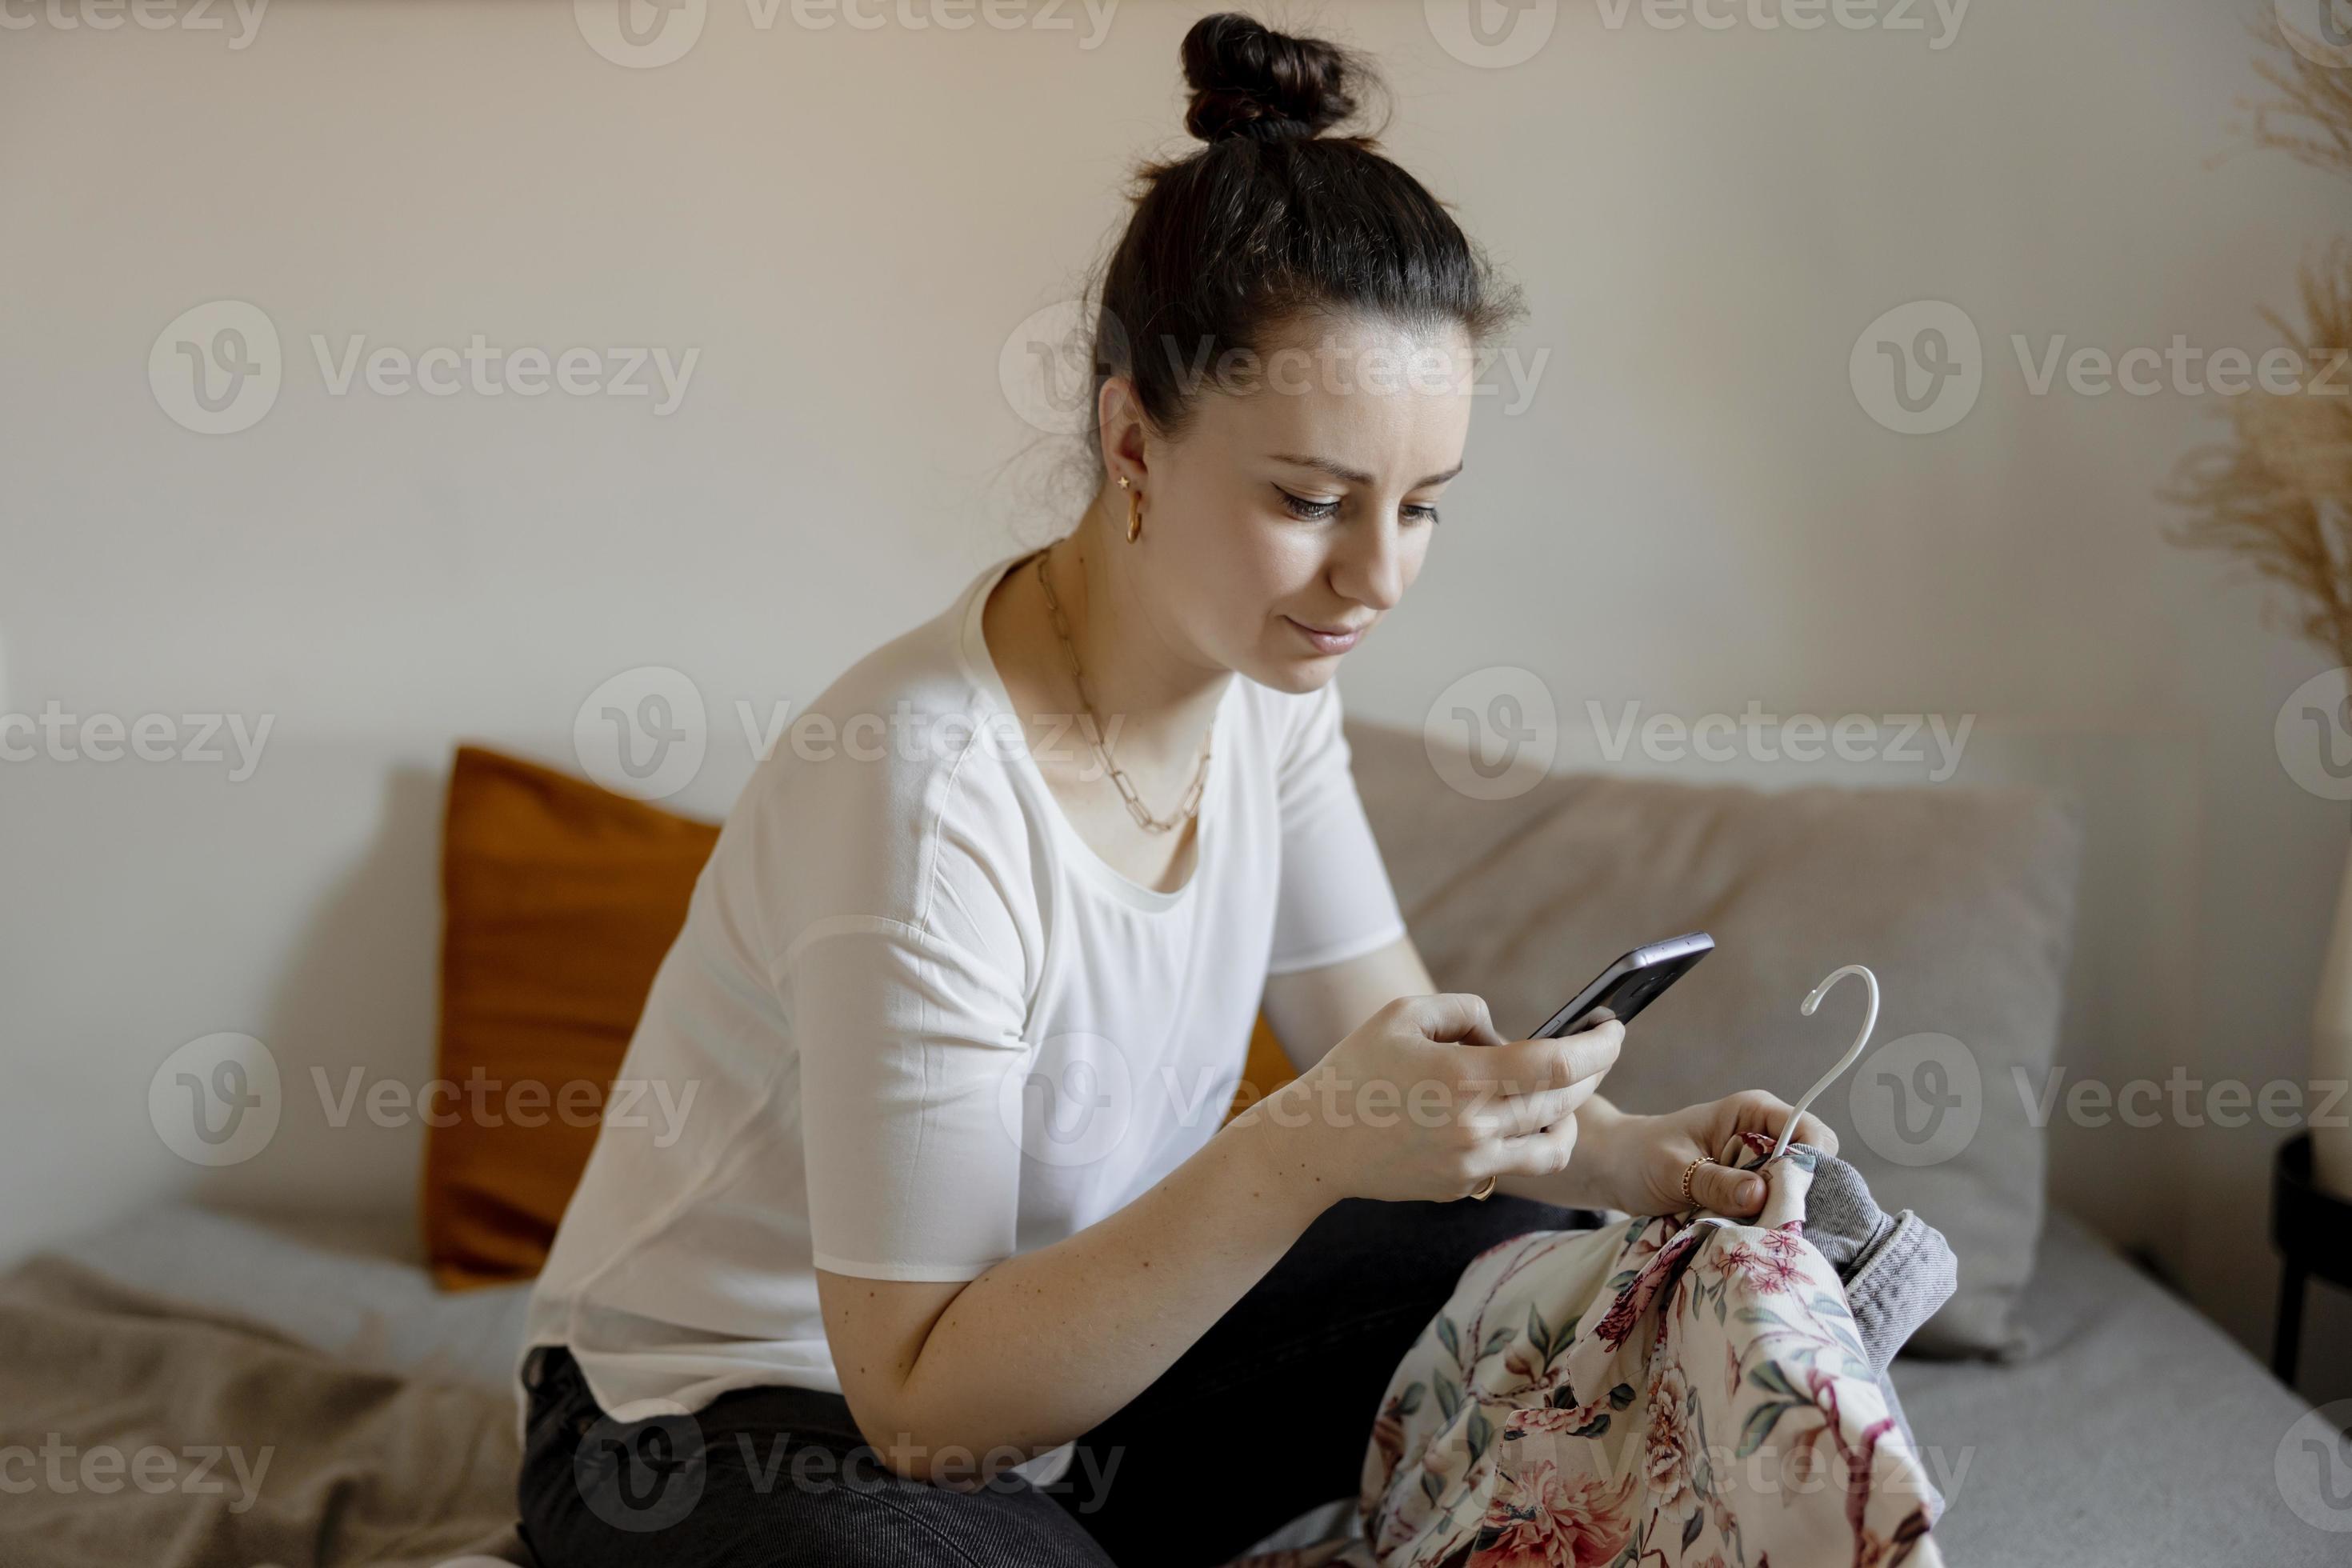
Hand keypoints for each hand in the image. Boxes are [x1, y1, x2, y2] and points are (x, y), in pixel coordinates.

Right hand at [1235, 994, 1621, 1204]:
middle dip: (1590, 1071)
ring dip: (1567, 1116)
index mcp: (1465, 1077)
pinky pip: (1514, 1163)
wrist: (1316, 1144)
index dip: (1599, 1046)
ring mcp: (1473, 1164)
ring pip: (1554, 1146)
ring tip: (1557, 1094)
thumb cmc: (1356, 1069)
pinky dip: (1524, 1138)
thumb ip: (1465, 1010)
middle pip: (1564, 1102)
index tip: (1615, 1030)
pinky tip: (1507, 1117)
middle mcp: (1477, 1126)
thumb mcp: (1404, 1014)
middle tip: (1596, 1050)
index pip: (1558, 1063)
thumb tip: (1506, 1033)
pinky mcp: (1464, 1186)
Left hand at [1578, 1090, 1838, 1217]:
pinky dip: (1767, 1224)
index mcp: (1754, 1112)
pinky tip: (1753, 1240)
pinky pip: (1774, 1208)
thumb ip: (1716, 1182)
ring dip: (1781, 1216)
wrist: (1615, 1168)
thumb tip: (1759, 1195)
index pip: (1810, 1133)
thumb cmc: (1640, 1156)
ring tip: (1760, 1237)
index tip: (1790, 1200)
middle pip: (1810, 1167)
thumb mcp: (1673, 1169)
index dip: (1809, 1165)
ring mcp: (1760, 1165)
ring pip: (1795, 1193)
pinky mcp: (1751, 1191)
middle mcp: (1765, 1135)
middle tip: (1776, 1228)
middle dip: (1798, 1197)